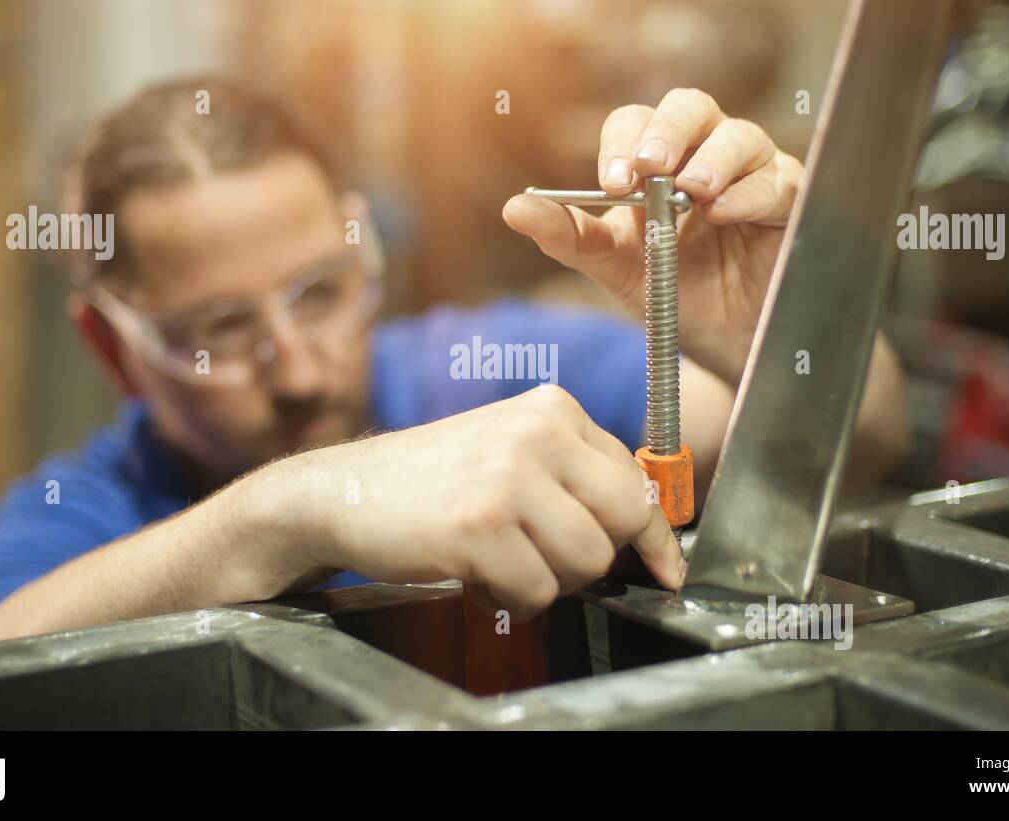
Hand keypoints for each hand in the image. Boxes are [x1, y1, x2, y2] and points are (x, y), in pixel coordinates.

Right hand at [248, 386, 682, 618]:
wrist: (345, 492)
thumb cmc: (431, 481)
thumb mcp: (509, 452)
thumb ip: (573, 476)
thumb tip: (646, 532)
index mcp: (552, 409)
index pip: (634, 479)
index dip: (652, 534)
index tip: (664, 567)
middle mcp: (536, 432)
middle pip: (623, 521)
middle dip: (597, 556)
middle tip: (551, 559)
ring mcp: (507, 476)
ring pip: (587, 562)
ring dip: (548, 580)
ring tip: (501, 559)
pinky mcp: (479, 525)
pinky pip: (537, 590)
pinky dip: (509, 598)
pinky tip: (475, 573)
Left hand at [503, 88, 804, 383]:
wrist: (725, 346)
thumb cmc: (675, 294)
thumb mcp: (616, 268)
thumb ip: (569, 238)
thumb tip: (513, 209)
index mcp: (659, 163)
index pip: (637, 124)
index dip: (622, 143)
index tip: (611, 185)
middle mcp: (706, 155)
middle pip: (691, 107)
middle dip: (666, 131)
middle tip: (648, 167)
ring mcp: (753, 173)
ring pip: (740, 136)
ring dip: (712, 158)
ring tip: (691, 191)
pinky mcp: (790, 202)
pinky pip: (777, 182)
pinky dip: (750, 193)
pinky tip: (725, 213)